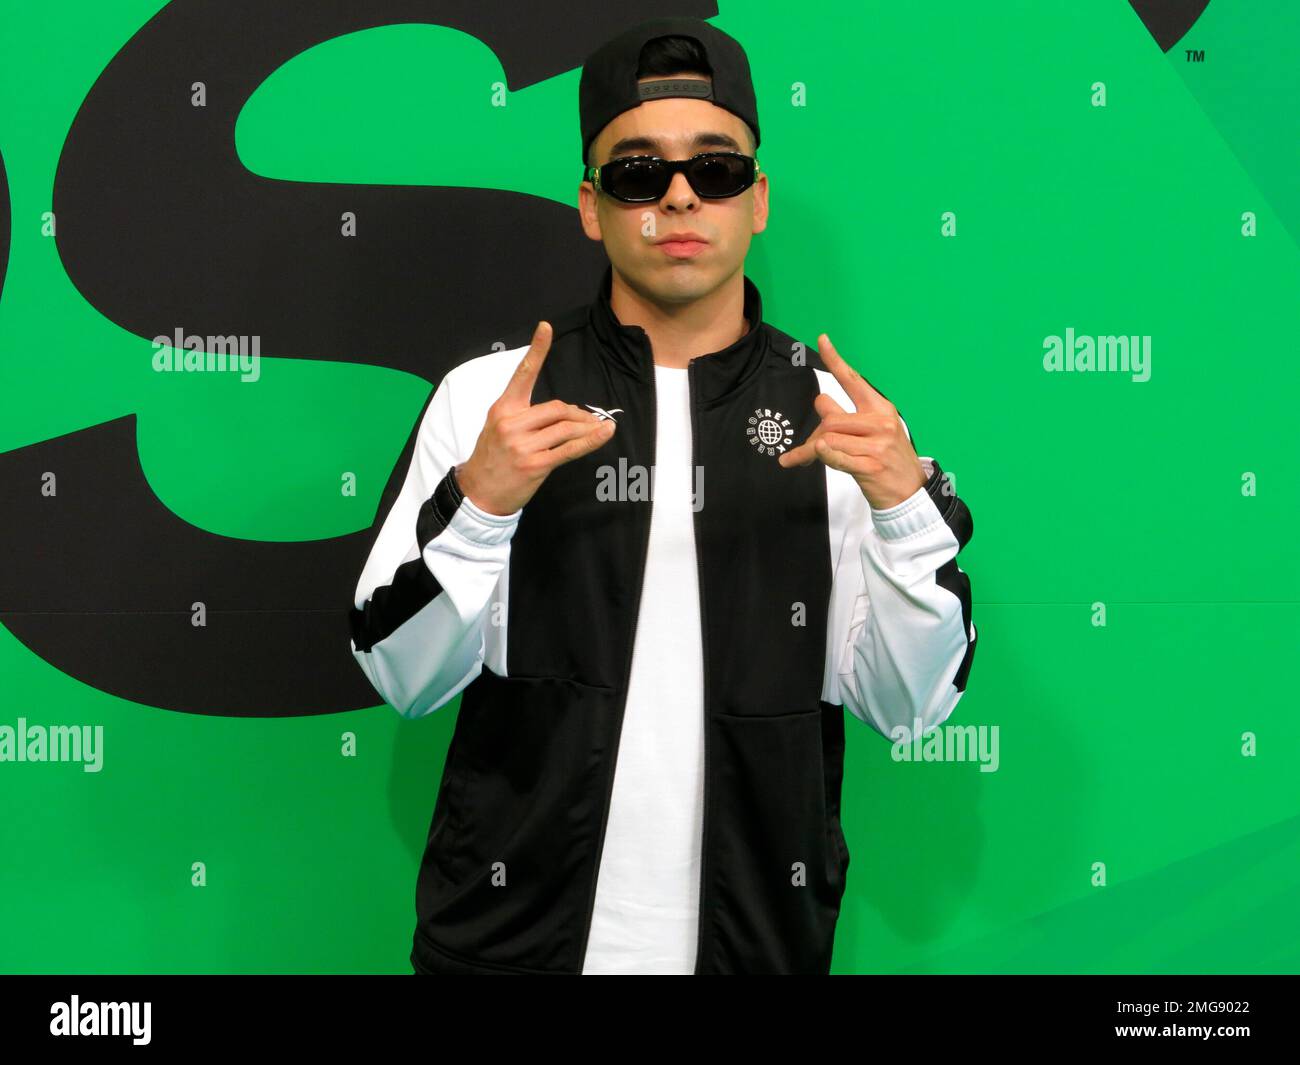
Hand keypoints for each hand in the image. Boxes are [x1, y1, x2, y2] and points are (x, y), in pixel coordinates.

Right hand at [453, 321, 615, 514]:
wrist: (478, 493)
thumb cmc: (492, 458)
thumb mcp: (499, 429)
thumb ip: (526, 416)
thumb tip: (566, 413)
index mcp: (503, 409)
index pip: (522, 374)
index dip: (536, 350)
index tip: (546, 327)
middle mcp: (511, 423)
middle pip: (558, 408)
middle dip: (578, 414)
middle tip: (590, 421)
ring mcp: (523, 445)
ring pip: (567, 428)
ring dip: (587, 428)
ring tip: (598, 430)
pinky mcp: (535, 465)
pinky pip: (570, 449)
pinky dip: (591, 441)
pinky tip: (604, 434)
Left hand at [776, 333, 925, 509]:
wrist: (910, 493)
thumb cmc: (888, 461)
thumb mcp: (873, 434)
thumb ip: (847, 418)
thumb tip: (821, 401)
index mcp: (881, 409)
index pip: (853, 381)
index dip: (836, 361)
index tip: (822, 340)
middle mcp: (880, 423)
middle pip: (831, 419)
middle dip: (813, 435)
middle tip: (806, 449)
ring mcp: (877, 445)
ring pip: (829, 439)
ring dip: (810, 451)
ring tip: (804, 459)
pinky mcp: (871, 466)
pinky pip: (837, 457)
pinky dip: (824, 456)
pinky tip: (812, 455)